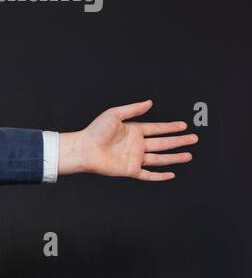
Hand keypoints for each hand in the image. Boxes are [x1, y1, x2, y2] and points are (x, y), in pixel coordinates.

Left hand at [60, 100, 197, 180]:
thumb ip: (133, 109)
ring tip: (189, 155)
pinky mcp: (130, 170)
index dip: (171, 127)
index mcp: (133, 131)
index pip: (157, 129)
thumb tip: (149, 102)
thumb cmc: (95, 131)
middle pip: (163, 143)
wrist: (84, 149)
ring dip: (174, 157)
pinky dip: (160, 176)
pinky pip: (148, 174)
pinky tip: (171, 174)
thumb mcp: (114, 114)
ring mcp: (134, 158)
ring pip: (160, 158)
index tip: (184, 125)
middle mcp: (136, 145)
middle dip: (179, 141)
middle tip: (194, 138)